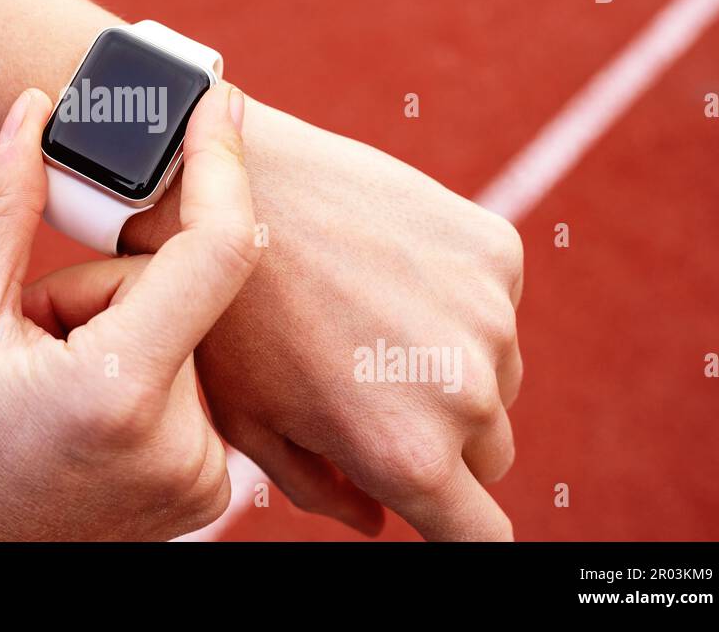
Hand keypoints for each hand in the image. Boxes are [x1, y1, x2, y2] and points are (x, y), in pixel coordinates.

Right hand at [0, 84, 259, 540]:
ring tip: (51, 382)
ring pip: (183, 333)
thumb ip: (2, 209)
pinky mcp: (210, 490)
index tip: (214, 105)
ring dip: (120, 328)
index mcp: (121, 393)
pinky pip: (192, 381)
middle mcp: (184, 443)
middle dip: (105, 285)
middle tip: (36, 334)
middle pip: (175, 290)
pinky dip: (141, 367)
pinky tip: (84, 404)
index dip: (220, 166)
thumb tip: (32, 109)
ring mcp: (204, 476)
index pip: (214, 253)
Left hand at [127, 99, 523, 540]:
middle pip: (488, 453)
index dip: (457, 530)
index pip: (481, 538)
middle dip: (444, 436)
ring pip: (498, 376)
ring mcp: (489, 313)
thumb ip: (318, 487)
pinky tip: (385, 264)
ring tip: (368, 314)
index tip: (438, 509)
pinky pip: (496, 302)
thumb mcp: (248, 421)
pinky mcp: (495, 248)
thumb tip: (375, 517)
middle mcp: (465, 391)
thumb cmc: (221, 313)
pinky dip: (457, 295)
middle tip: (370, 383)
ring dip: (453, 363)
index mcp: (406, 452)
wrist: (228, 181)